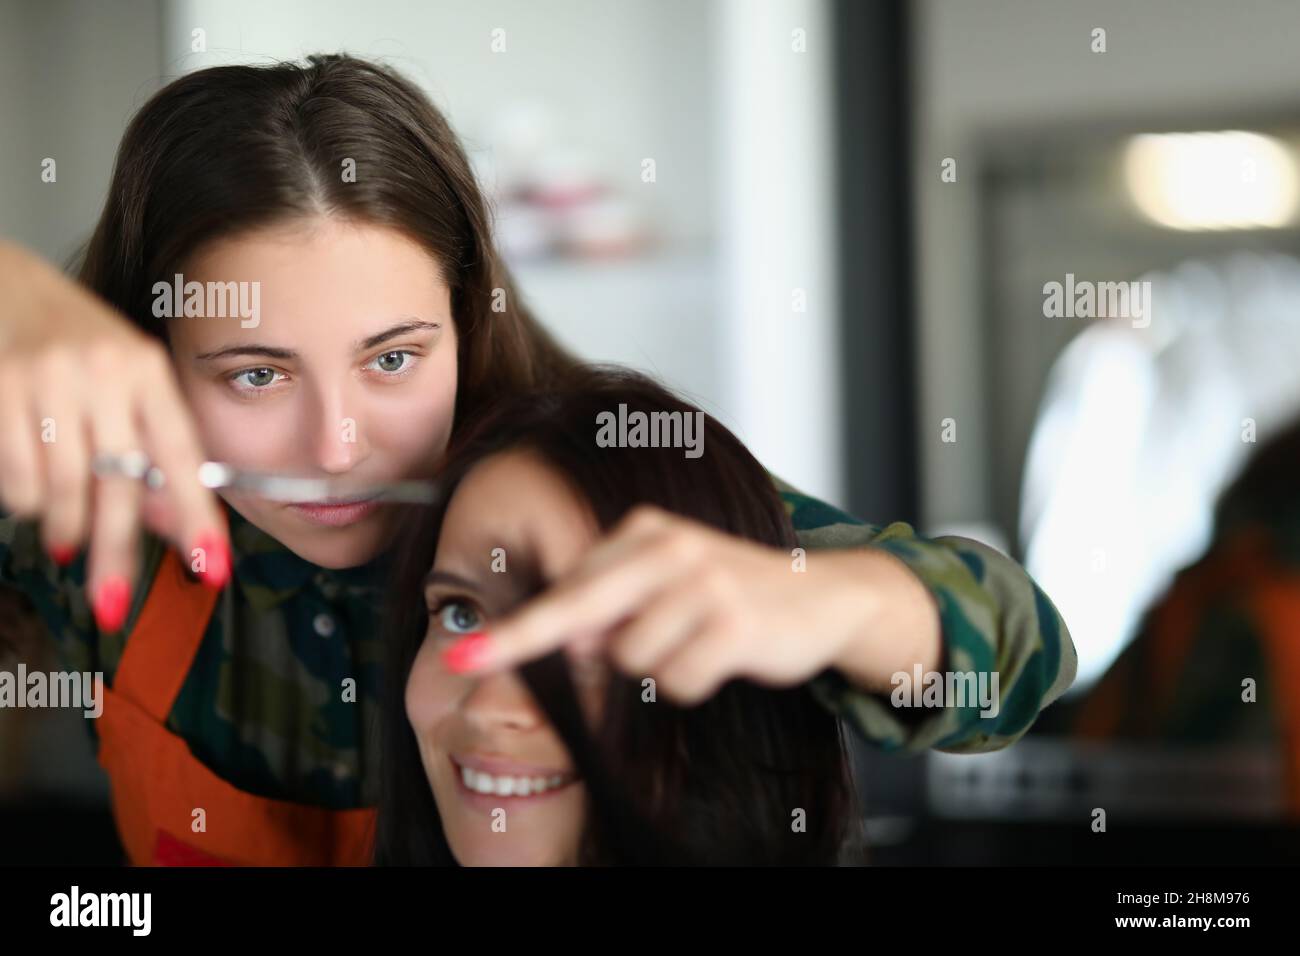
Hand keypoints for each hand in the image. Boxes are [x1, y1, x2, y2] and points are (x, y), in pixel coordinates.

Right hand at [0, 241, 228, 630]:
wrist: (3, 284)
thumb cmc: (74, 344)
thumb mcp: (125, 385)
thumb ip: (150, 452)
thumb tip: (173, 526)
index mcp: (146, 370)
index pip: (181, 453)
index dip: (196, 514)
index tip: (211, 564)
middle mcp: (101, 372)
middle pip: (118, 484)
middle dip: (116, 552)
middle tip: (113, 603)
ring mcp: (46, 379)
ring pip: (61, 491)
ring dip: (63, 528)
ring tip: (64, 535)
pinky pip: (18, 480)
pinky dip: (25, 500)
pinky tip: (31, 490)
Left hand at [442, 504, 941, 704]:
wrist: (821, 597)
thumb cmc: (733, 594)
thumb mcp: (669, 585)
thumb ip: (617, 607)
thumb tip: (574, 641)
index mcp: (646, 532)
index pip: (568, 588)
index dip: (517, 628)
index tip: (467, 651)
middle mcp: (670, 548)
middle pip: (579, 611)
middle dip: (525, 638)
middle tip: (470, 661)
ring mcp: (703, 583)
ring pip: (633, 659)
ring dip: (660, 668)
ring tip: (700, 643)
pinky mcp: (733, 622)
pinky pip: (679, 680)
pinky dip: (694, 682)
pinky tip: (725, 656)